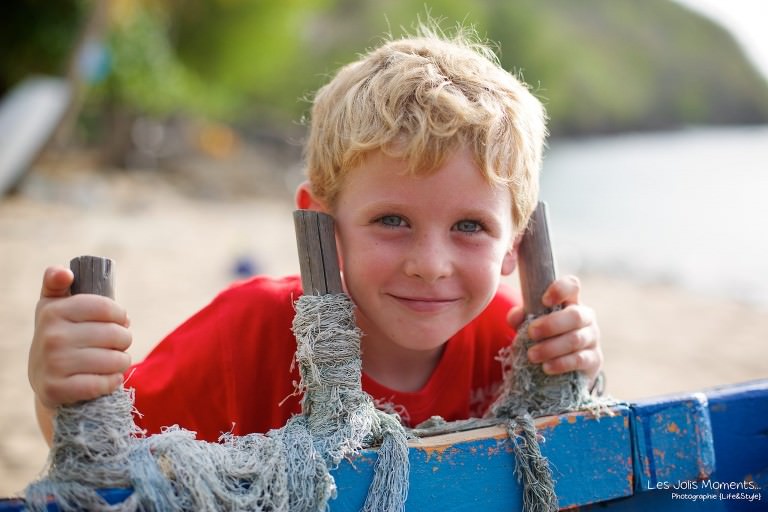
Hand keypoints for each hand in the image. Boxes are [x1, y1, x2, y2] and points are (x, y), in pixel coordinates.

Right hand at [28, 266, 131, 409]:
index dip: (120, 315)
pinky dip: (112, 381)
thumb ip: (58, 282)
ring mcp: (52, 364)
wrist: (44, 377)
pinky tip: (108, 378)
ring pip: (114, 360)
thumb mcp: (56, 305)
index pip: (106, 307)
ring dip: (123, 361)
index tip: (119, 321)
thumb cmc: (61, 333)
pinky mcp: (56, 390)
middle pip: (115, 334)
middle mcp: (50, 336)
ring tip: (116, 360)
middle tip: (119, 344)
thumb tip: (63, 272)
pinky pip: (102, 384)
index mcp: (54, 310)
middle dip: (125, 340)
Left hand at [507, 275, 602, 382]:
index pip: (572, 286)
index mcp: (570, 301)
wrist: (562, 366)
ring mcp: (592, 338)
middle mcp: (585, 317)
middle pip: (575, 316)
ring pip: (575, 339)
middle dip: (551, 325)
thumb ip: (520, 317)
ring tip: (532, 355)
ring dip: (551, 348)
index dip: (560, 290)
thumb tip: (515, 316)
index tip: (544, 300)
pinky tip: (546, 367)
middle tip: (531, 333)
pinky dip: (561, 363)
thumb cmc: (545, 336)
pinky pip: (580, 360)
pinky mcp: (594, 359)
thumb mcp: (531, 323)